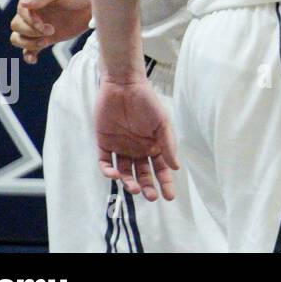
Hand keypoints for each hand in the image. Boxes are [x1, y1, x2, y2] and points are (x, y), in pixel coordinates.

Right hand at [10, 0, 91, 63]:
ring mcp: (36, 26)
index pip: (20, 11)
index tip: (44, 26)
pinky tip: (34, 60)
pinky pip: (28, 50)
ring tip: (45, 42)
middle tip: (51, 30)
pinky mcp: (44, 38)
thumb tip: (23, 4)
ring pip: (18, 38)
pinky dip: (28, 56)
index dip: (30, 21)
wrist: (95, 3)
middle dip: (31, 31)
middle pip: (16, 25)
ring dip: (28, 43)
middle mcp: (30, 11)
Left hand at [95, 75, 177, 200]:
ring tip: (133, 188)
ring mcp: (121, 148)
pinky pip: (105, 162)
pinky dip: (108, 171)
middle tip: (151, 196)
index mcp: (154, 145)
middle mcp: (138, 150)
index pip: (161, 169)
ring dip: (129, 182)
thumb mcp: (162, 122)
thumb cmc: (147, 101)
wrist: (123, 85)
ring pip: (124, 172)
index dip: (166, 183)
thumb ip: (168, 144)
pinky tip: (114, 174)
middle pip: (143, 174)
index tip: (169, 196)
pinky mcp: (104, 143)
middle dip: (147, 187)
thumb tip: (176, 167)